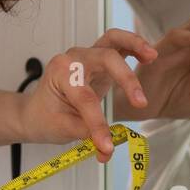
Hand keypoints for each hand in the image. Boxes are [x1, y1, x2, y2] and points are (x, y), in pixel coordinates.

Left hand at [18, 29, 158, 162]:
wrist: (37, 111)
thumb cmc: (46, 117)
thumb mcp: (62, 129)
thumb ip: (87, 136)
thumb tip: (108, 150)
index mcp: (60, 73)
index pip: (85, 98)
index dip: (98, 124)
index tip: (107, 146)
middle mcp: (73, 59)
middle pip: (104, 58)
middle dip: (125, 79)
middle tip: (140, 103)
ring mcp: (86, 55)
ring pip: (112, 39)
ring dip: (133, 44)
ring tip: (152, 55)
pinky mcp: (98, 59)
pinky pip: (116, 44)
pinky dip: (133, 46)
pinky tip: (148, 55)